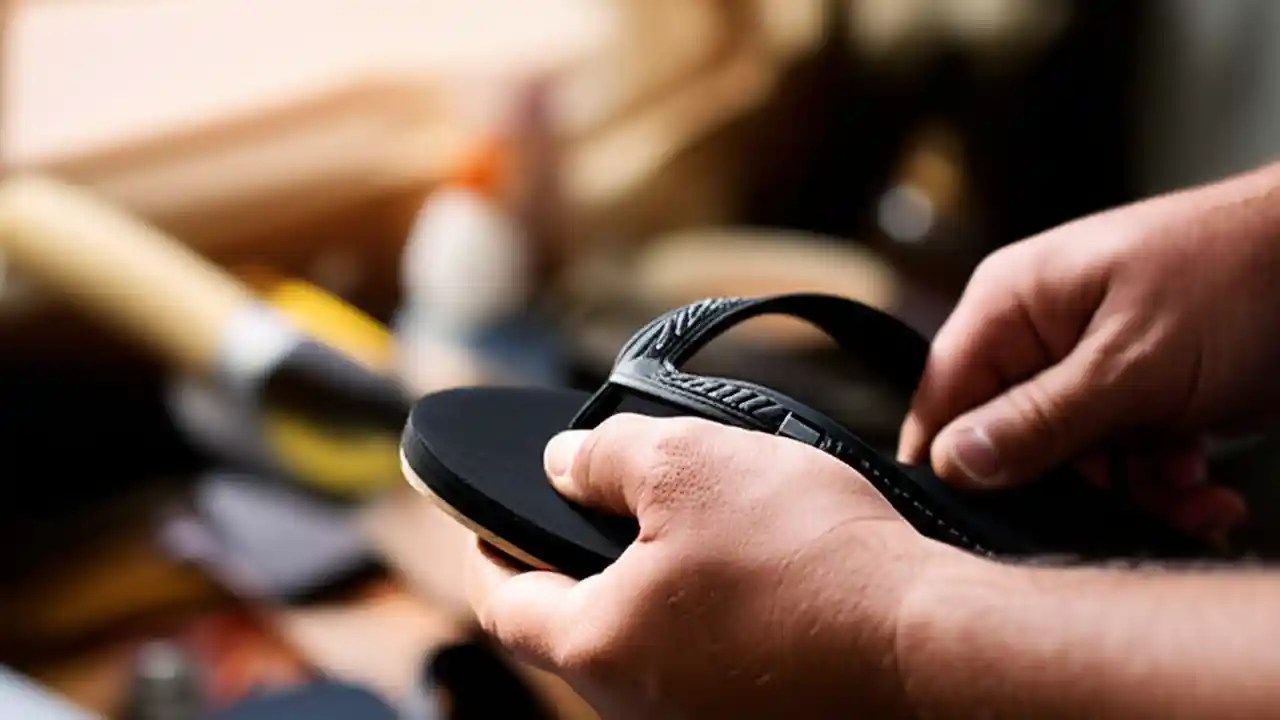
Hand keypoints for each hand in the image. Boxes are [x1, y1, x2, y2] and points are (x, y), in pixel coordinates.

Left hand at [466, 414, 968, 717]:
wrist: (932, 649)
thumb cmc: (813, 562)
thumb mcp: (691, 464)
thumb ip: (607, 457)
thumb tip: (564, 464)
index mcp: (599, 645)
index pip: (501, 600)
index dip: (484, 548)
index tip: (484, 519)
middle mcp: (637, 708)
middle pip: (577, 625)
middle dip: (582, 563)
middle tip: (610, 506)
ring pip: (648, 645)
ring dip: (656, 589)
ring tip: (705, 531)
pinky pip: (707, 666)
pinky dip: (712, 620)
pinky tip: (761, 581)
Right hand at [897, 166, 1279, 536]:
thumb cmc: (1238, 280)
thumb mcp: (1132, 363)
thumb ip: (1038, 419)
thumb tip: (953, 464)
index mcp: (1012, 303)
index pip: (942, 396)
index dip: (955, 463)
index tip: (987, 522)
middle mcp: (1041, 335)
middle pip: (1008, 441)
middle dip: (1071, 487)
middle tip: (1124, 504)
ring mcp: (1093, 366)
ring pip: (1074, 463)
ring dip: (1131, 493)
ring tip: (1189, 493)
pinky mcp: (1141, 393)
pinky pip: (1124, 459)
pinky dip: (1163, 483)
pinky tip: (1205, 487)